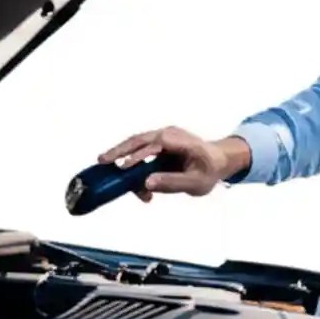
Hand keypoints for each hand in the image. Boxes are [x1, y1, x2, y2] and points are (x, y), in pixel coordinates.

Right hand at [97, 126, 246, 201]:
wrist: (217, 161)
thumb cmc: (209, 170)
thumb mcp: (195, 182)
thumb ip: (172, 183)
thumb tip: (147, 183)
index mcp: (180, 140)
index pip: (156, 144)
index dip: (138, 154)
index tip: (124, 167)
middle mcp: (168, 135)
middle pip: (139, 140)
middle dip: (119, 151)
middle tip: (102, 161)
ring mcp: (161, 138)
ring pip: (136, 146)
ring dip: (123, 158)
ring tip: (110, 171)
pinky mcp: (157, 146)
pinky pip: (140, 153)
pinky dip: (132, 164)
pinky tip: (132, 183)